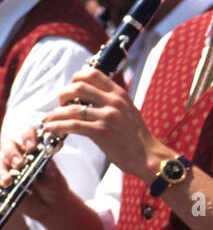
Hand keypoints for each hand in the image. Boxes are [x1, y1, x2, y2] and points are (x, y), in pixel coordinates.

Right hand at [0, 126, 68, 222]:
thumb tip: (46, 171)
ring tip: (8, 180)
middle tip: (19, 163)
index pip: (27, 134)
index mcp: (33, 148)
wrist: (49, 204)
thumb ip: (49, 173)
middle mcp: (18, 154)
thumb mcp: (54, 178)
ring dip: (2, 170)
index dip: (27, 137)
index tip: (31, 147)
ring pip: (0, 161)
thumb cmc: (53, 185)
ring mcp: (7, 167)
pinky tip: (2, 185)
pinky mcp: (1, 180)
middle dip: (12, 153)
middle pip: (8, 145)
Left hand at [41, 68, 166, 182]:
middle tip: (60, 104)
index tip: (71, 88)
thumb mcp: (128, 109)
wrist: (146, 155)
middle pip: (78, 87)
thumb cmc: (135, 135)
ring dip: (55, 114)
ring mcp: (108, 116)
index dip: (76, 78)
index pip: (93, 74)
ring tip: (49, 119)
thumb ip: (112, 99)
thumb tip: (91, 90)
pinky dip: (58, 126)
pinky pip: (73, 125)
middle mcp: (114, 102)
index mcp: (119, 94)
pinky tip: (51, 129)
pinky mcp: (101, 131)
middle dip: (63, 95)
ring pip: (72, 108)